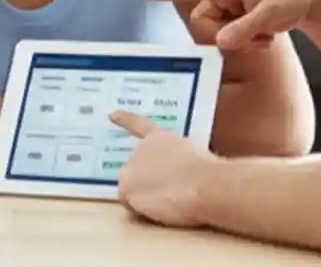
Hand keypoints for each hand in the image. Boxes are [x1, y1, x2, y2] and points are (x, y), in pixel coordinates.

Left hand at [109, 111, 220, 227]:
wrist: (204, 184)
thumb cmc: (208, 172)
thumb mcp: (194, 156)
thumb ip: (178, 159)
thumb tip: (177, 175)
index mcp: (161, 137)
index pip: (140, 126)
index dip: (125, 120)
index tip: (112, 114)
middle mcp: (141, 148)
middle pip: (139, 170)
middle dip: (152, 182)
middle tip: (175, 194)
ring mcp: (131, 167)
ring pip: (136, 190)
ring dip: (149, 198)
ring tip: (173, 203)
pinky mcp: (127, 189)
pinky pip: (124, 197)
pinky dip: (134, 205)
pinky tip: (136, 200)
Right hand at [146, 0, 320, 50]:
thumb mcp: (272, 15)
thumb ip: (246, 29)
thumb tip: (220, 43)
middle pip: (204, 23)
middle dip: (227, 37)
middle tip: (258, 39)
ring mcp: (228, 3)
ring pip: (217, 33)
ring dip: (241, 40)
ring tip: (265, 35)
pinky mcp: (234, 13)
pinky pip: (227, 34)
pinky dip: (246, 39)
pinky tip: (265, 34)